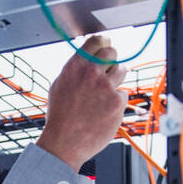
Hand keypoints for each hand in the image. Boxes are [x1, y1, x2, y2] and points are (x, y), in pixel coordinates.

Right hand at [36, 35, 127, 173]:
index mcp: (75, 66)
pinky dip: (117, 101)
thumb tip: (89, 54)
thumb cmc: (60, 117)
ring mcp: (106, 88)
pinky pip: (123, 94)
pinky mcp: (117, 103)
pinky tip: (104, 110)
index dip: (103, 42)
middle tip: (107, 71)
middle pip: (112, 52)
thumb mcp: (59, 85)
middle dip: (111, 60)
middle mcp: (91, 73)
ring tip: (105, 92)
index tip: (105, 46)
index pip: (96, 40)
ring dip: (116, 79)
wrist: (63, 143)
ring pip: (122, 70)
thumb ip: (75, 68)